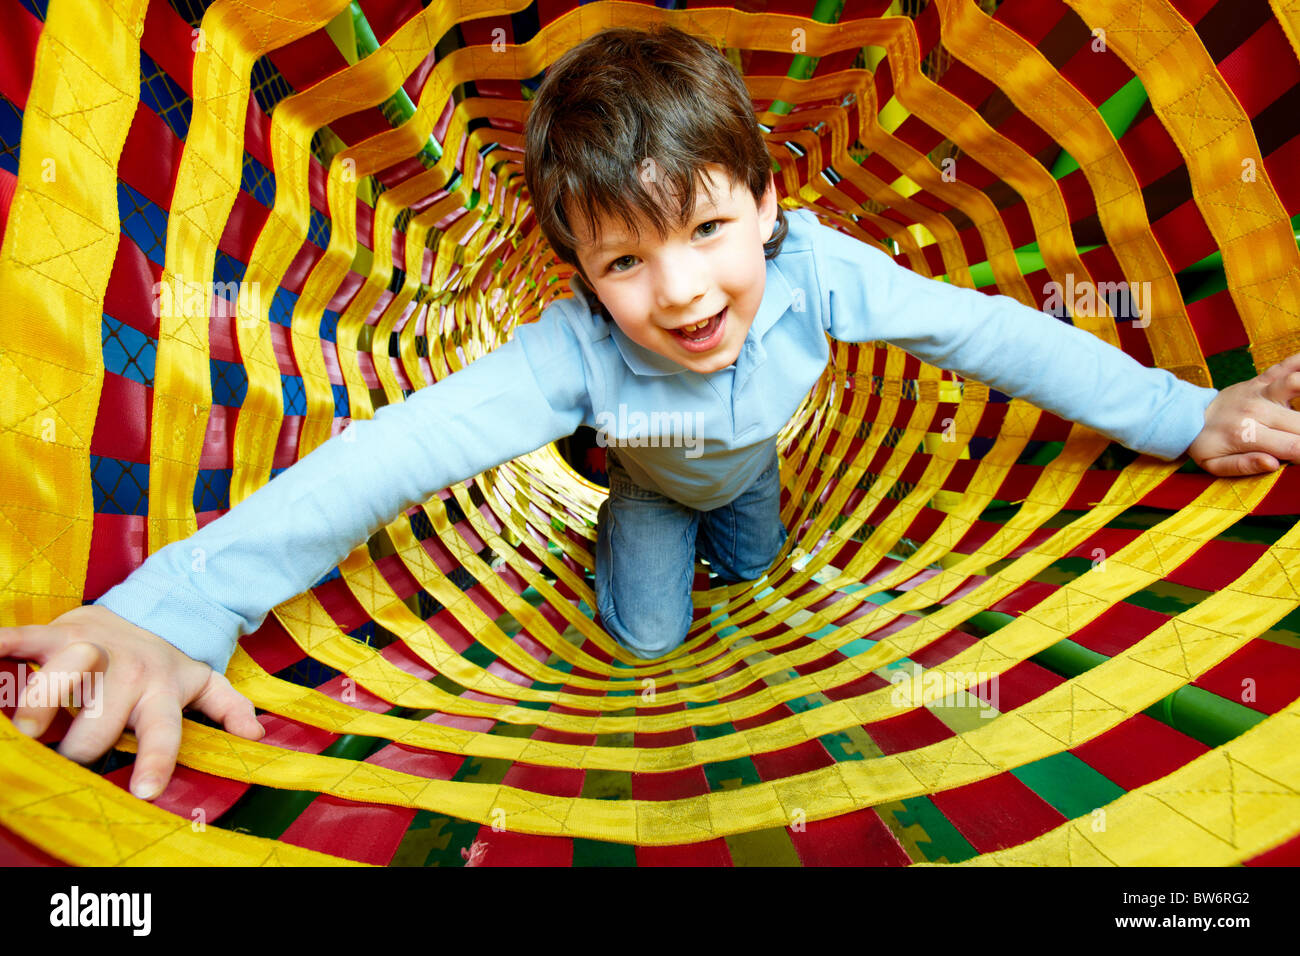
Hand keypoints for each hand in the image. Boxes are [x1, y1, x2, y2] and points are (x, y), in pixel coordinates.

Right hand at [1, 604, 263, 799]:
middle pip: (104, 716)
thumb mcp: (203, 680)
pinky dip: (6, 646)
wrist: (145, 606)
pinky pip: (29, 638)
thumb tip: (256, 735)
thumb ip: (228, 707)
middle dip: (84, 744)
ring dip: (46, 700)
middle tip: (68, 761)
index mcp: (162, 690)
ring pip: (69, 672)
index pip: (163, 731)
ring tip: (27, 730)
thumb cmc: (165, 662)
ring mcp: (93, 649)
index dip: (156, 761)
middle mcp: (129, 671)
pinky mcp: (59, 631)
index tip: (145, 791)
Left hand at [1187, 353, 1299, 475]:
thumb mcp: (1214, 464)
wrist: (1186, 413)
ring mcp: (1258, 392)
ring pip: (1295, 383)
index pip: (1292, 446)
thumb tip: (1273, 464)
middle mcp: (1255, 410)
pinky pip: (1286, 365)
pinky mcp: (1260, 379)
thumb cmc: (1205, 444)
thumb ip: (1243, 466)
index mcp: (1245, 435)